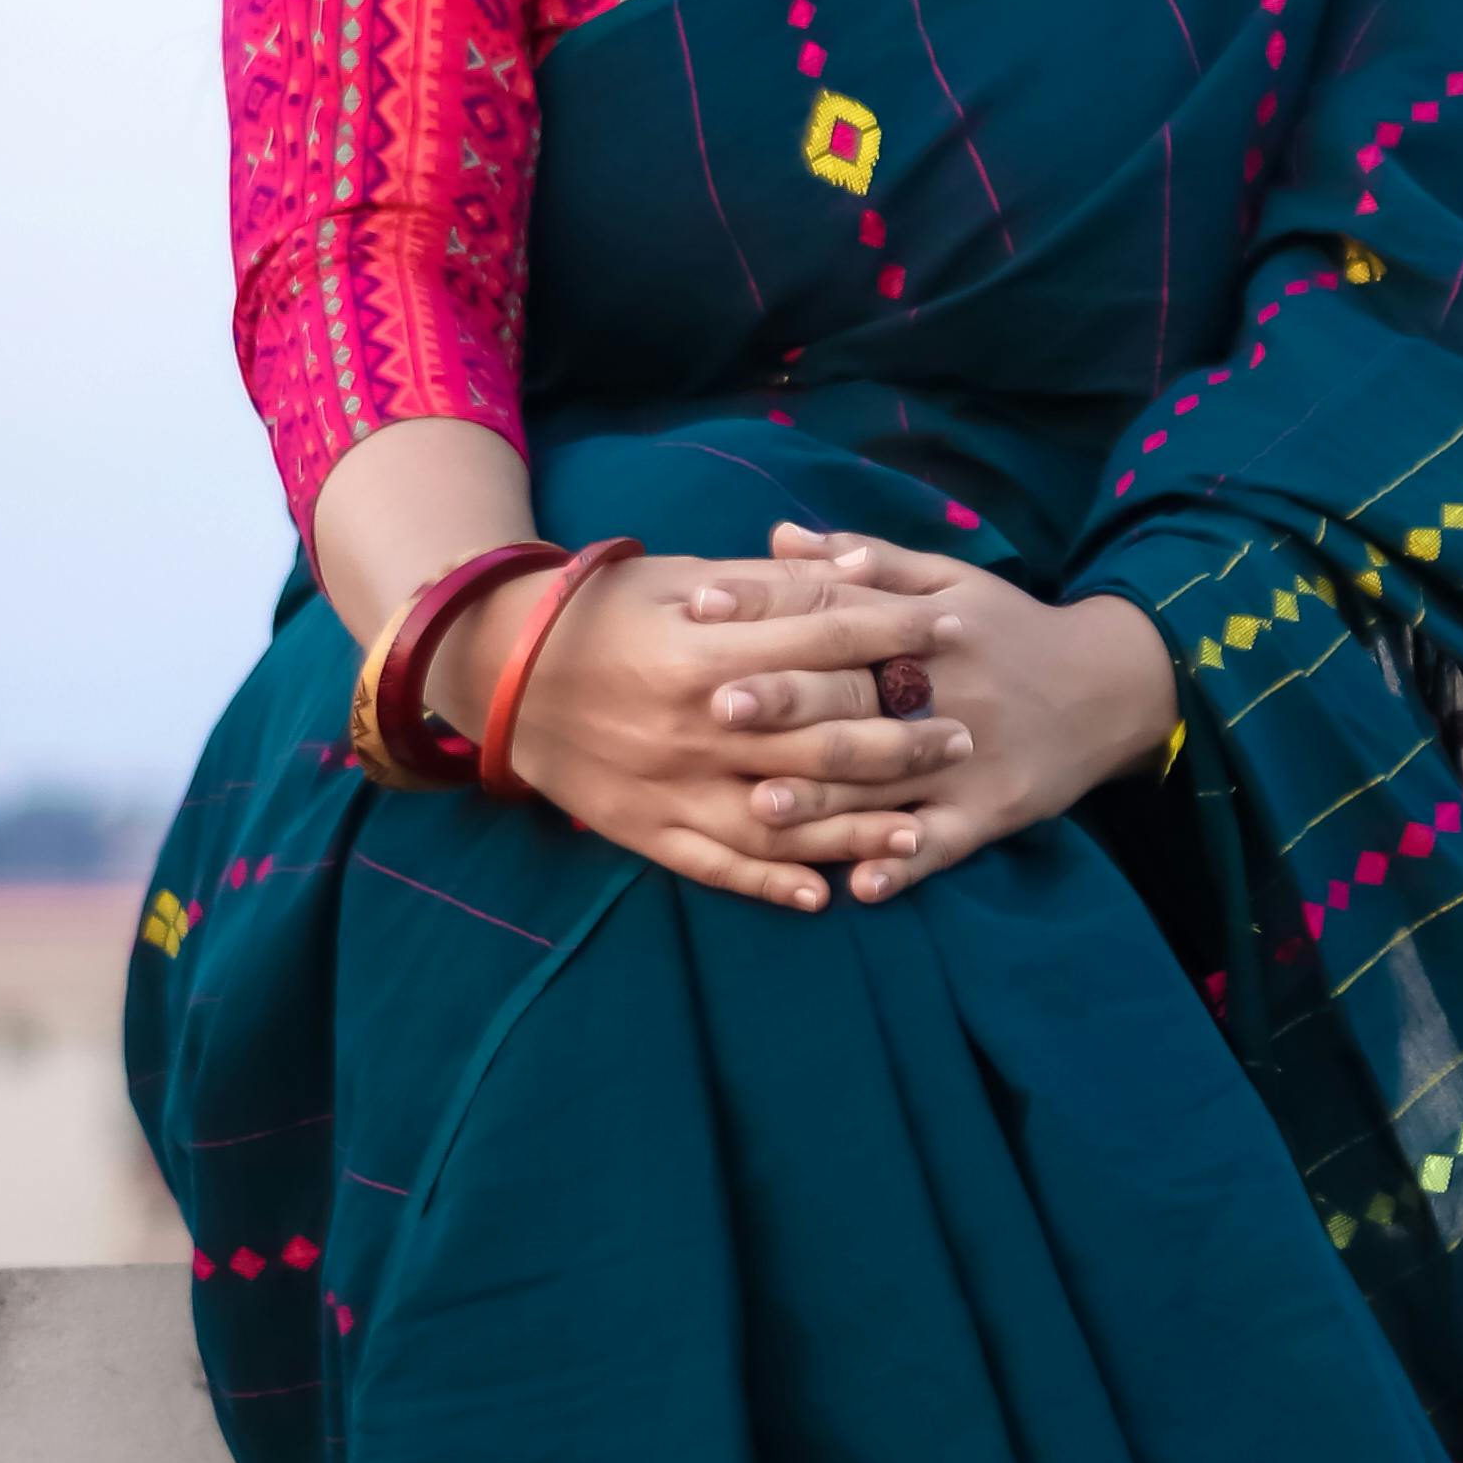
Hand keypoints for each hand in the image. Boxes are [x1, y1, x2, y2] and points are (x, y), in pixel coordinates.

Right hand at [429, 538, 975, 915]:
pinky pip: (718, 867)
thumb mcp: (688, 578)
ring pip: (784, 819)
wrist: (498, 670)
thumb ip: (774, 586)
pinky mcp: (644, 830)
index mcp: (710, 654)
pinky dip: (774, 884)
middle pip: (823, 740)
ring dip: (859, 827)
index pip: (828, 642)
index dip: (898, 632)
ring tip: (923, 826)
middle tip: (963, 733)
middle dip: (904, 737)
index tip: (955, 628)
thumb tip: (861, 568)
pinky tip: (829, 894)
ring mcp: (672, 787)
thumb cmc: (605, 611)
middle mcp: (697, 728)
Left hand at [709, 526, 1179, 907]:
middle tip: (715, 709)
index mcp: (925, 630)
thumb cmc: (1012, 629)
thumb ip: (864, 561)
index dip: (767, 606)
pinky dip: (902, 866)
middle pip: (856, 698)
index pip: (834, 612)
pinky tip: (859, 886)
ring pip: (886, 782)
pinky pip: (943, 845)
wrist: (1112, 686)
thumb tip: (777, 535)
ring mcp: (967, 758)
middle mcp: (944, 691)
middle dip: (785, 703)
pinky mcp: (991, 811)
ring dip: (825, 798)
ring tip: (760, 807)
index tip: (700, 606)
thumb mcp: (948, 580)